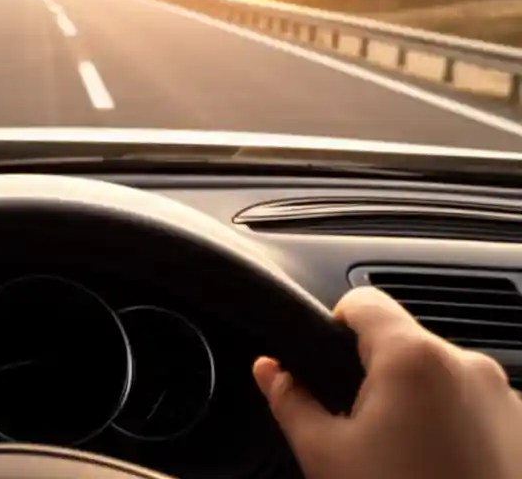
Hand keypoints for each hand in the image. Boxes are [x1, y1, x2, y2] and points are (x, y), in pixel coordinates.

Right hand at [253, 286, 521, 478]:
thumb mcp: (325, 457)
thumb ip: (290, 400)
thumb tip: (268, 369)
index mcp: (412, 358)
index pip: (361, 302)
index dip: (332, 326)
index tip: (324, 366)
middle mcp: (468, 365)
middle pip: (403, 344)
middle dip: (377, 378)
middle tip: (361, 434)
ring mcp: (508, 398)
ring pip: (441, 379)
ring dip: (418, 405)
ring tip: (405, 462)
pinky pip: (476, 410)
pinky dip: (454, 429)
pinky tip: (439, 472)